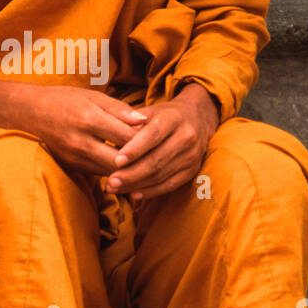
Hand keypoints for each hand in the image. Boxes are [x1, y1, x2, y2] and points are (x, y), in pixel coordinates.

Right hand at [21, 84, 149, 177]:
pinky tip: (129, 167)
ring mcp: (75, 157)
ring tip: (148, 164)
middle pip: (121, 161)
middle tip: (158, 157)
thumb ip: (120, 110)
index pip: (127, 137)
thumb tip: (145, 122)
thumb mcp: (94, 96)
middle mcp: (81, 141)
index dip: (147, 140)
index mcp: (89, 119)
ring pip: (112, 172)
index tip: (161, 138)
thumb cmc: (67, 99)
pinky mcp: (72, 166)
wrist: (32, 112)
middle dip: (141, 161)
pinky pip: (100, 173)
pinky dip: (116, 172)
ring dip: (130, 170)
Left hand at [105, 83, 219, 199]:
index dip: (134, 149)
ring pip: (161, 175)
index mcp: (173, 118)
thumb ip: (130, 124)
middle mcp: (186, 136)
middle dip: (131, 174)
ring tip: (114, 188)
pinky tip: (133, 194)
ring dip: (135, 185)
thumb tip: (110, 142)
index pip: (153, 135)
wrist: (196, 118)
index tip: (116, 161)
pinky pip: (170, 185)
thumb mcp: (148, 112)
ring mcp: (192, 155)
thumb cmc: (163, 116)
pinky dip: (150, 192)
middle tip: (110, 182)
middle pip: (156, 160)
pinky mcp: (192, 170)